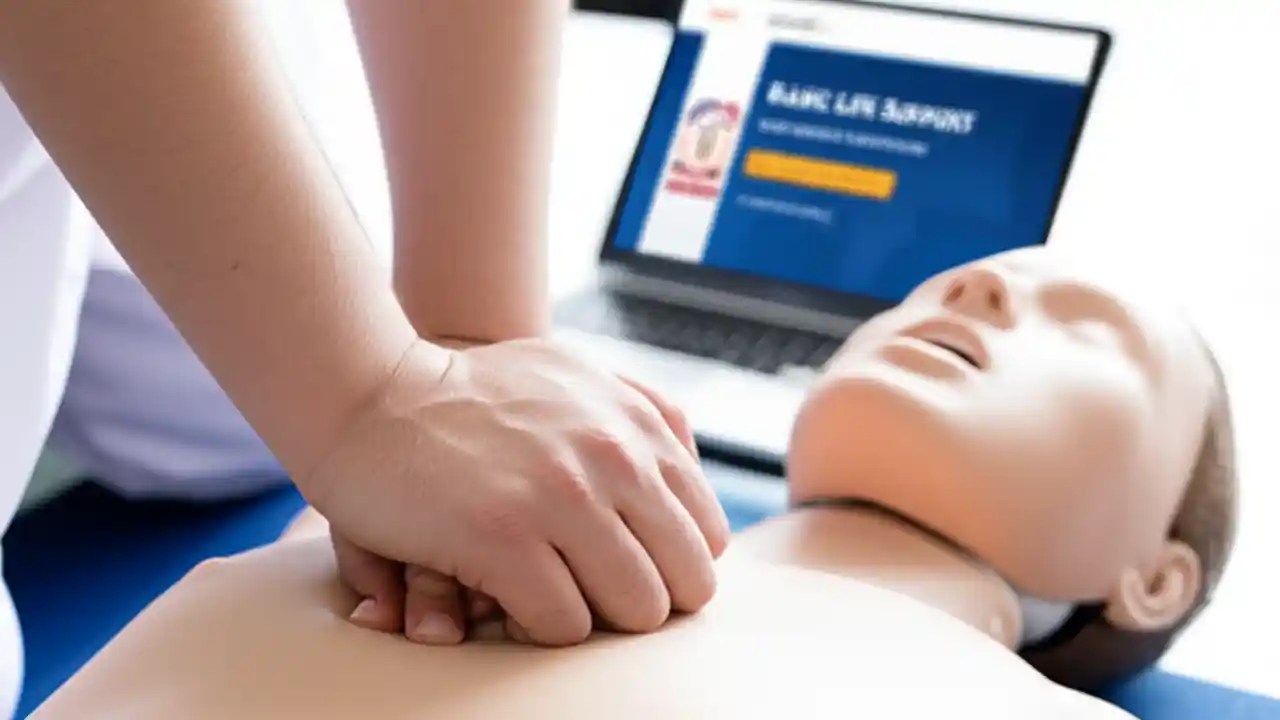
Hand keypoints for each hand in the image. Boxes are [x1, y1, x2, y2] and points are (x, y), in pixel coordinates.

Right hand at [304, 337, 729, 645]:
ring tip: (551, 597)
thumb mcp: (576, 376)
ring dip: (596, 619)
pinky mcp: (503, 538)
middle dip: (645, 600)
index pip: (707, 535)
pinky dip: (539, 628)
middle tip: (594, 596)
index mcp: (637, 426)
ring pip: (638, 610)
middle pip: (687, 582)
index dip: (669, 566)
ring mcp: (561, 498)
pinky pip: (565, 626)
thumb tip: (692, 462)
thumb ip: (644, 411)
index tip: (626, 568)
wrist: (370, 394)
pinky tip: (507, 602)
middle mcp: (613, 457)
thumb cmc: (473, 396)